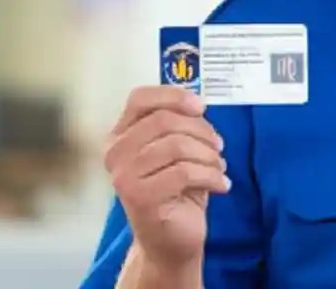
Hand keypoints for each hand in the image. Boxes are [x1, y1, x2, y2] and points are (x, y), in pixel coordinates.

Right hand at [103, 86, 228, 271]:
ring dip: (210, 156)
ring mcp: (123, 176)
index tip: (201, 107)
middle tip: (218, 148)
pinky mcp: (139, 198)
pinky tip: (220, 185)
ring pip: (177, 145)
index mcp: (120, 136)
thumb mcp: (177, 150)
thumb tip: (197, 103)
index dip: (173, 96)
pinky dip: (212, 176)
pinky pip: (185, 172)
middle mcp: (115, 154)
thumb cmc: (176, 190)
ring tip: (219, 168)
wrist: (171, 240)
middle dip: (202, 131)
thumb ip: (179, 124)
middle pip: (165, 120)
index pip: (139, 98)